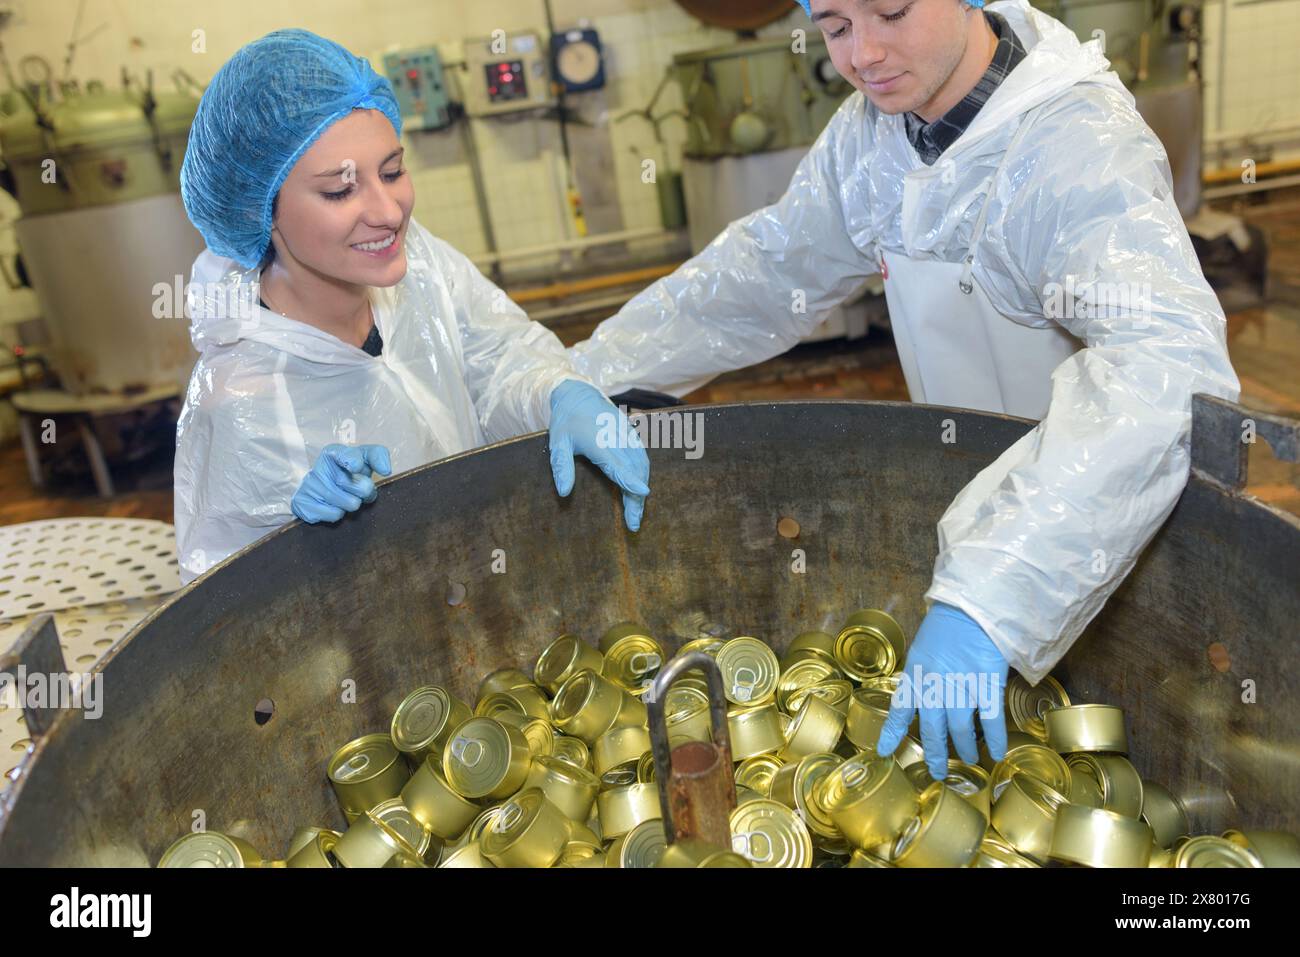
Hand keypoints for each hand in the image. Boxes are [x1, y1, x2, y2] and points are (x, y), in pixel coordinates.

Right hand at [291, 444, 392, 523]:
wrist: (318, 489)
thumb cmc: (348, 472)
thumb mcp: (363, 458)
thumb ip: (377, 455)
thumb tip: (385, 470)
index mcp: (333, 452)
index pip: (347, 455)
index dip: (354, 461)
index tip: (357, 467)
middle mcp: (318, 467)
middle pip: (360, 486)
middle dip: (365, 491)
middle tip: (357, 489)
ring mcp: (309, 486)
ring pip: (350, 503)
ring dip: (352, 503)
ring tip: (345, 496)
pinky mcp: (302, 504)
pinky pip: (335, 514)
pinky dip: (339, 513)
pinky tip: (332, 505)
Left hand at [548, 379, 650, 530]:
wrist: (578, 393)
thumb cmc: (566, 420)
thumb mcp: (558, 443)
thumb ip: (561, 467)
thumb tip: (564, 493)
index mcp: (600, 442)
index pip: (619, 465)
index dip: (631, 480)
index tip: (643, 494)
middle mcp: (618, 438)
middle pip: (634, 471)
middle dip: (636, 498)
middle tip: (634, 522)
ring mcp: (627, 435)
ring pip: (642, 464)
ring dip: (641, 487)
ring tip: (636, 510)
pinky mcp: (631, 433)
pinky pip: (642, 456)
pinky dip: (643, 474)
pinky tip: (639, 487)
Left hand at [876, 602, 1008, 780]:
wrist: (972, 607)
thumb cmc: (946, 624)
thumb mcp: (922, 648)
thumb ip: (921, 673)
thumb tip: (921, 692)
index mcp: (916, 676)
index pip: (900, 711)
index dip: (892, 733)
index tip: (885, 751)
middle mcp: (935, 687)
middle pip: (932, 730)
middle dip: (934, 754)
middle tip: (937, 772)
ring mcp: (962, 688)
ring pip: (961, 731)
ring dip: (964, 749)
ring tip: (968, 759)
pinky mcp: (987, 686)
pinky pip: (991, 721)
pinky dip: (994, 740)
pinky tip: (997, 753)